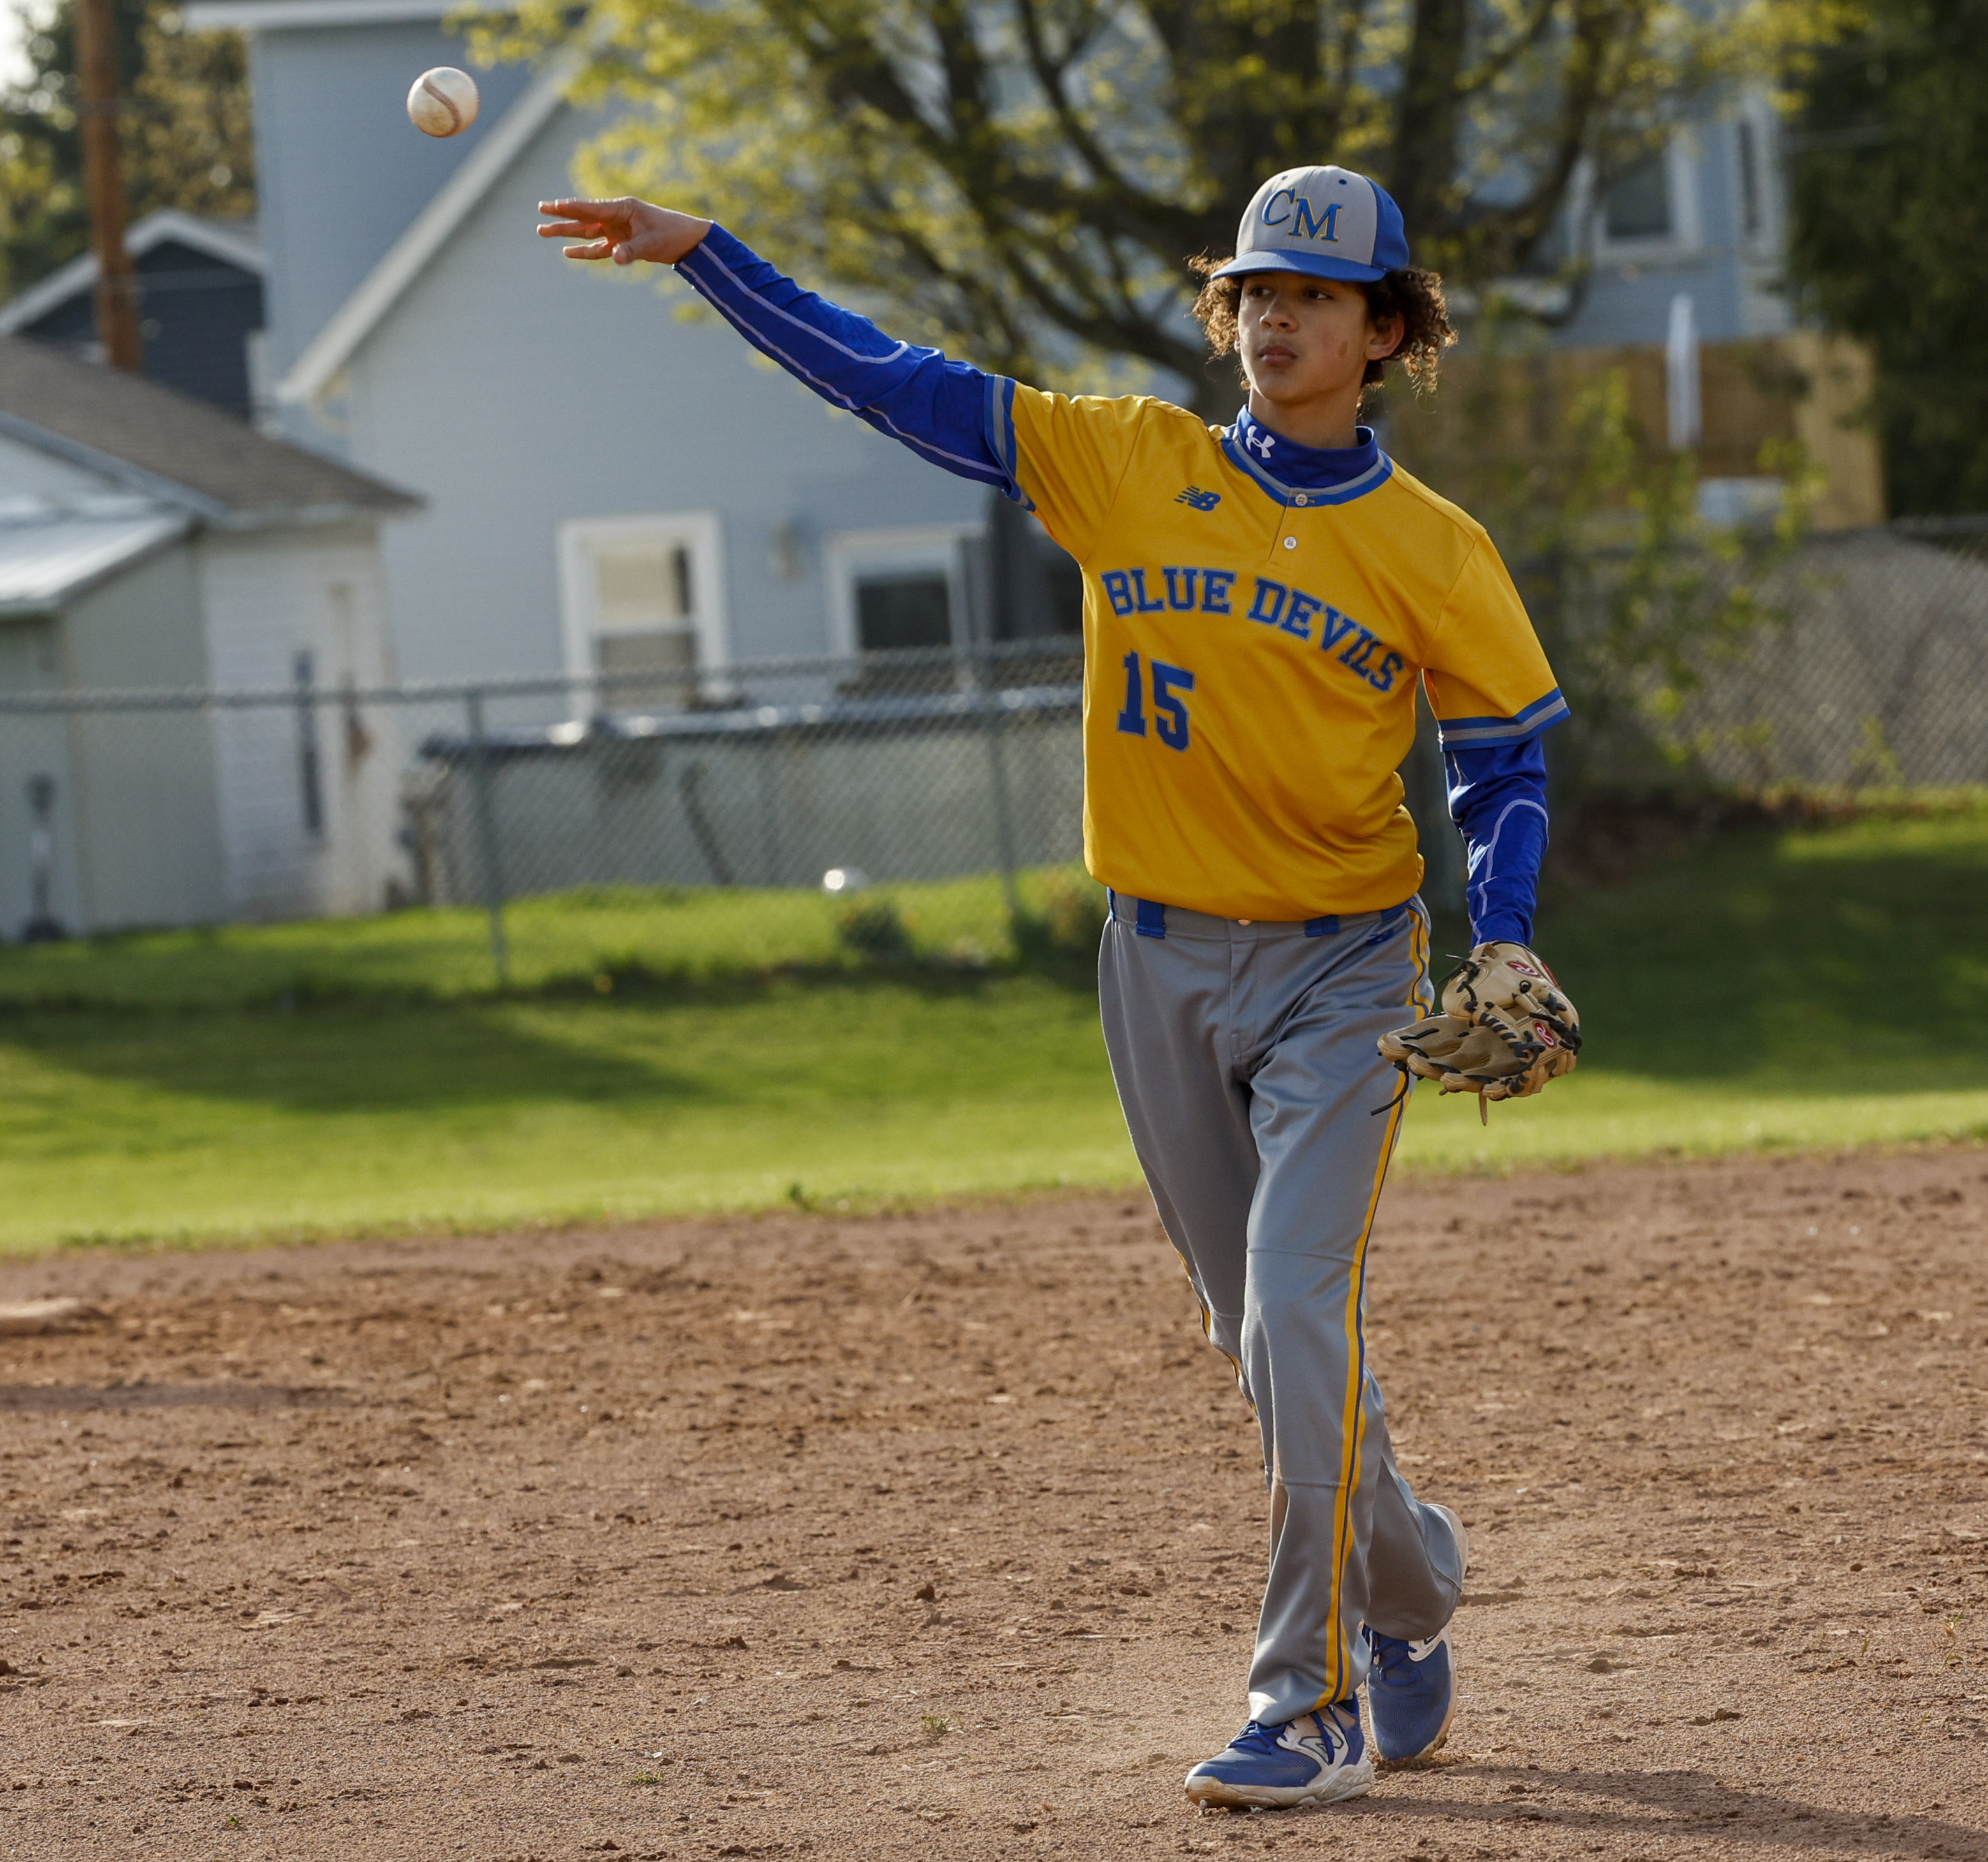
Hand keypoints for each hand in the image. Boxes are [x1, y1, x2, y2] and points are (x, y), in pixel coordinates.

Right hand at [535, 197, 711, 265]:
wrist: (687, 240)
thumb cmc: (671, 234)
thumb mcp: (652, 242)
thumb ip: (632, 250)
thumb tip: (615, 258)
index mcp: (622, 209)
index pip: (591, 209)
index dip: (570, 208)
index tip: (551, 205)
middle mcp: (616, 218)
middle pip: (583, 218)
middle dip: (561, 216)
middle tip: (539, 211)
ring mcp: (617, 231)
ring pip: (586, 232)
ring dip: (566, 233)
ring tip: (543, 232)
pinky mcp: (621, 244)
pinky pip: (598, 249)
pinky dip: (584, 251)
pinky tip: (567, 252)